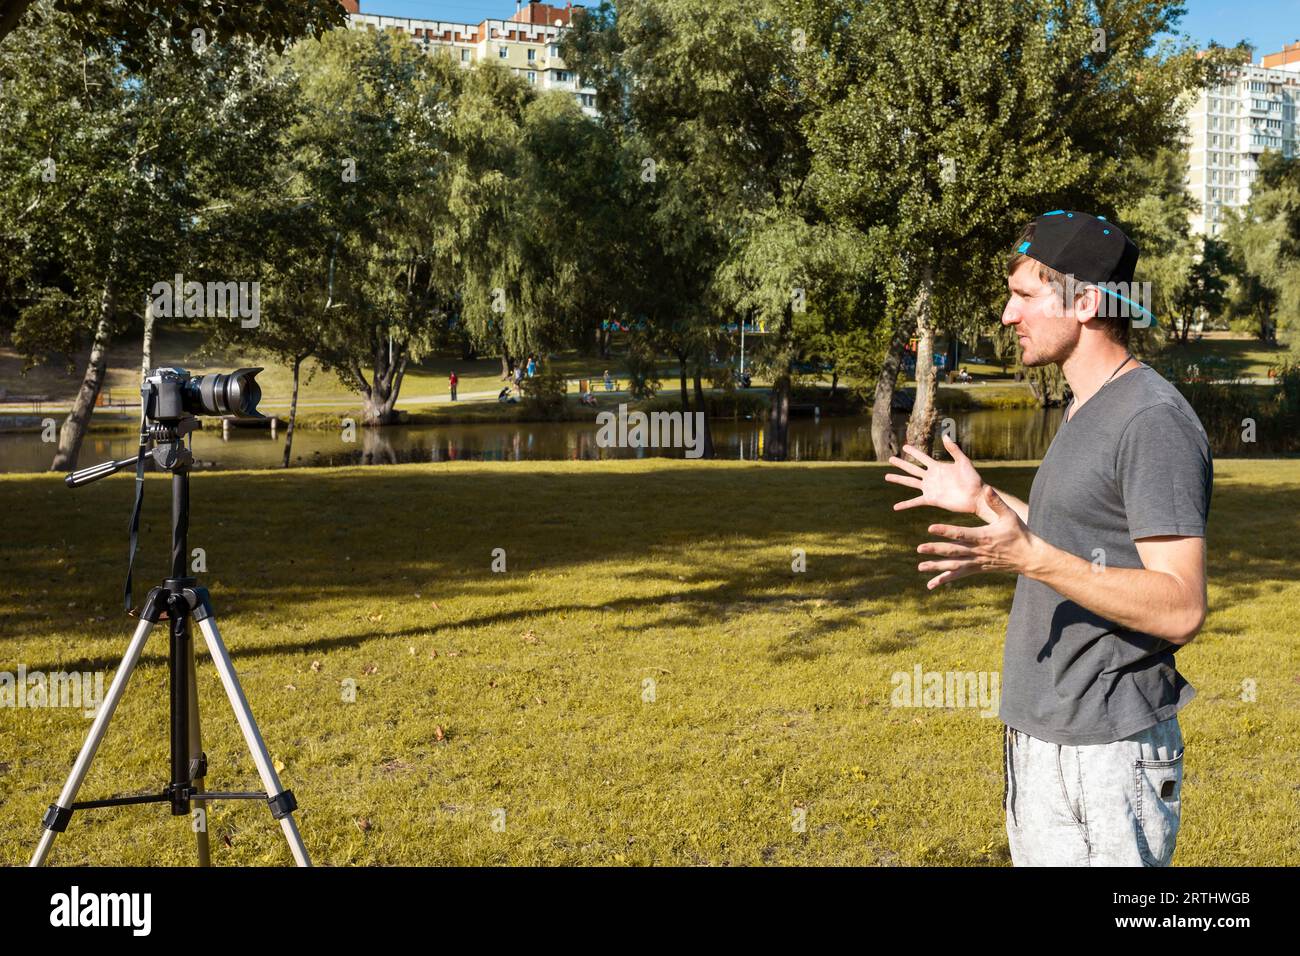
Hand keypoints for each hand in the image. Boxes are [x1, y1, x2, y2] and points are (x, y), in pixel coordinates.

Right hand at [885, 434, 984, 515]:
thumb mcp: (963, 461)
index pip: (922, 457)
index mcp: (938, 467)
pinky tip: (896, 507)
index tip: (904, 446)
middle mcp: (931, 477)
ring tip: (887, 476)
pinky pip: (915, 502)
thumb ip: (953, 449)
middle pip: (912, 469)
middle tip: (890, 459)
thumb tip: (945, 435)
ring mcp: (930, 489)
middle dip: (901, 464)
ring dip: (898, 479)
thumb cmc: (973, 478)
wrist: (976, 496)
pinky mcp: (931, 499)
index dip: (913, 452)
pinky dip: (905, 504)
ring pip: (910, 483)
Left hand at [916, 485, 1039, 589]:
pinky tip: (931, 584)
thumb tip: (986, 489)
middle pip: (954, 551)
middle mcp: (978, 551)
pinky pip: (959, 575)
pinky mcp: (977, 569)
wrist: (1028, 557)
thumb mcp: (1010, 515)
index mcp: (983, 537)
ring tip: (920, 567)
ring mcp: (977, 562)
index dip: (946, 531)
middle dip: (936, 550)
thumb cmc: (1019, 533)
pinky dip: (945, 579)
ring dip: (936, 567)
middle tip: (919, 548)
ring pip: (954, 566)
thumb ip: (996, 502)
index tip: (930, 528)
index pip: (961, 533)